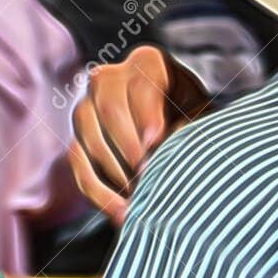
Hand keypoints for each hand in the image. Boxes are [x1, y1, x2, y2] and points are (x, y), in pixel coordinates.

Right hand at [68, 46, 209, 224]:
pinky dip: (97, 192)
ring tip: (139, 198)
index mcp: (147, 63)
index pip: (141, 83)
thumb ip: (187, 126)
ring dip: (113, 170)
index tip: (154, 143)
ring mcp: (86, 107)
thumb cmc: (195, 118)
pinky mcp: (76, 138)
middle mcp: (109, 78)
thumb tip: (161, 148)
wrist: (179, 130)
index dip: (146, 114)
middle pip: (108, 107)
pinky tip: (120, 213)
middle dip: (128, 146)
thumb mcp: (200, 115)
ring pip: (88, 135)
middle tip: (147, 176)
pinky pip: (77, 164)